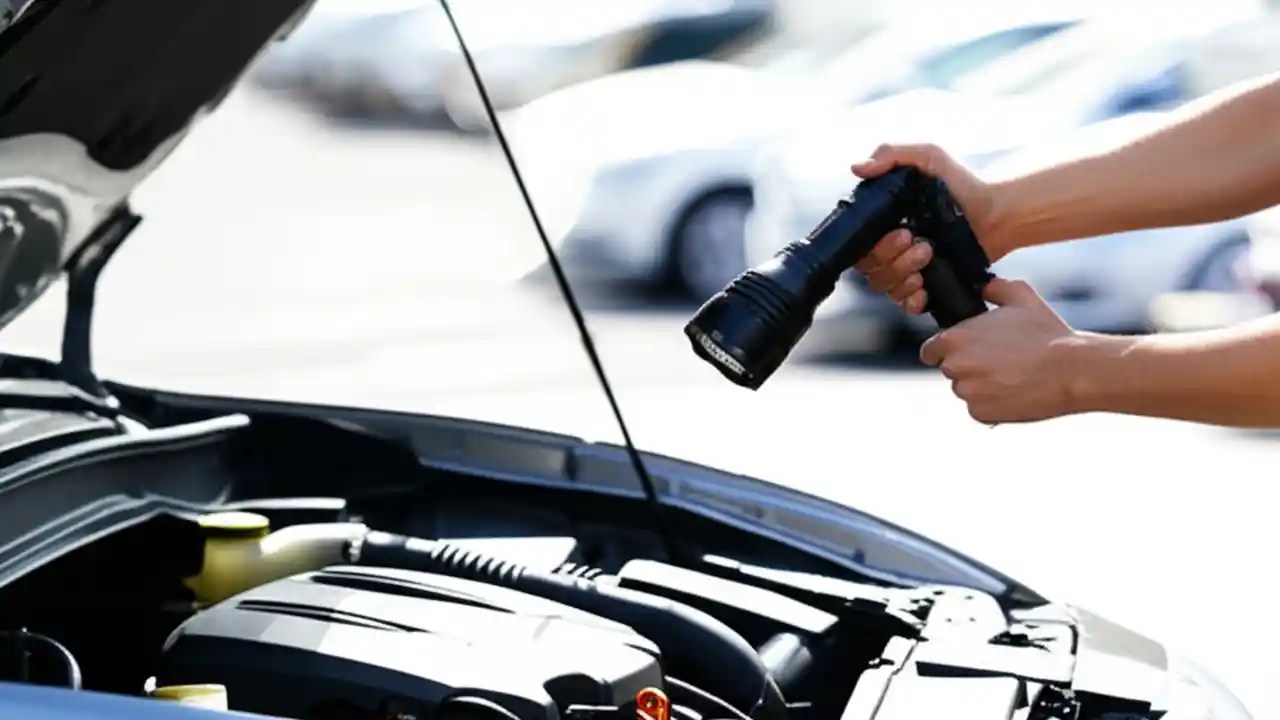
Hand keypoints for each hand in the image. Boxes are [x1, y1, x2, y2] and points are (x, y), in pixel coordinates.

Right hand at [849, 143, 1004, 314]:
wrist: (998, 214)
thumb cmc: (963, 184)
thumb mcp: (929, 158)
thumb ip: (892, 154)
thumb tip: (857, 167)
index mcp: (883, 223)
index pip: (858, 245)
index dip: (871, 245)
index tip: (901, 231)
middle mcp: (890, 248)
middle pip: (869, 268)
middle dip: (893, 258)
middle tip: (920, 242)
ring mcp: (907, 269)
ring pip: (884, 286)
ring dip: (902, 275)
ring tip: (929, 256)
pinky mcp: (927, 287)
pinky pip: (903, 304)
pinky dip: (909, 300)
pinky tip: (923, 288)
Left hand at [919, 278, 1085, 423]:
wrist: (1071, 370)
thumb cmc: (1046, 332)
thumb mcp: (1021, 295)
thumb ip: (994, 288)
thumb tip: (982, 286)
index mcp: (955, 339)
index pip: (930, 350)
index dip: (944, 350)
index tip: (962, 350)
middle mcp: (955, 367)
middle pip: (950, 369)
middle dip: (967, 365)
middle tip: (998, 360)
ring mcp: (967, 393)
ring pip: (966, 390)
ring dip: (980, 385)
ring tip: (1012, 375)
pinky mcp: (981, 414)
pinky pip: (979, 409)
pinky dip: (992, 404)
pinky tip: (1015, 391)